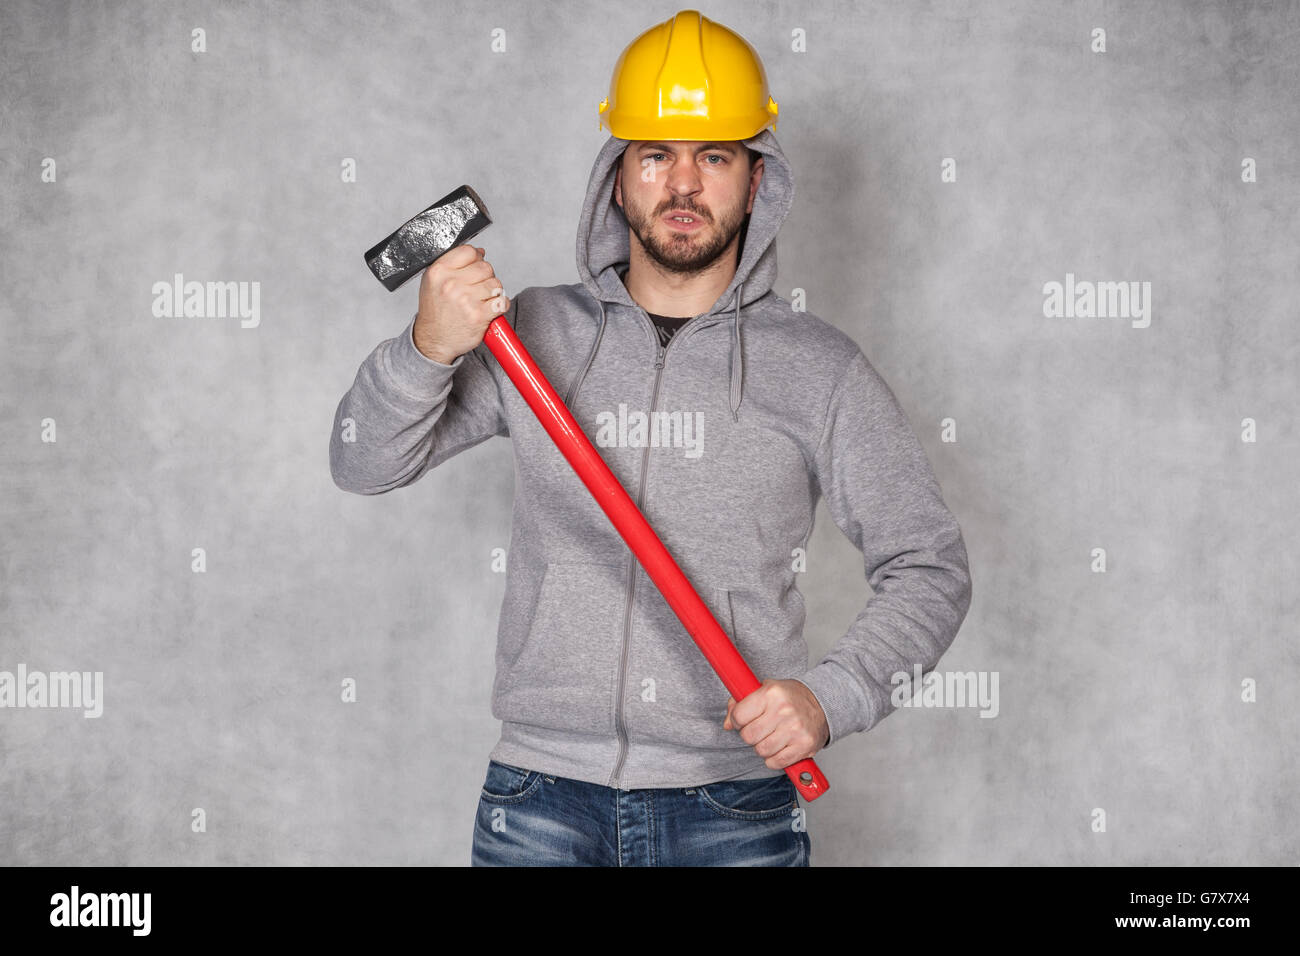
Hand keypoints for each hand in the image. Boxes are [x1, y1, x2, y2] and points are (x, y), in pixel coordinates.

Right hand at [413, 244, 509, 363]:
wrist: (434, 341)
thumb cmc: (436, 311)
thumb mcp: (434, 281)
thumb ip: (453, 264)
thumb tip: (479, 251)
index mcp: (438, 271)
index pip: (469, 251)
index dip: (476, 259)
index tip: (473, 270)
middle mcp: (450, 284)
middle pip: (485, 267)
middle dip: (485, 277)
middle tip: (476, 289)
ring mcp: (465, 300)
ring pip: (495, 284)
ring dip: (492, 293)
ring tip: (480, 301)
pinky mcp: (478, 315)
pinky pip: (501, 302)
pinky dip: (499, 306)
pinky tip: (488, 309)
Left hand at [723, 678, 828, 770]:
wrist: (823, 703)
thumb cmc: (791, 697)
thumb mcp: (765, 689)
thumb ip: (741, 703)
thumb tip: (726, 724)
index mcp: (771, 693)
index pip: (739, 715)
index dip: (736, 720)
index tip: (742, 720)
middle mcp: (783, 710)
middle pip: (748, 736)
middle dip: (749, 735)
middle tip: (758, 730)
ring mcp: (795, 729)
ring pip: (761, 750)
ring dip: (762, 748)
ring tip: (771, 737)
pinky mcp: (804, 745)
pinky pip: (776, 762)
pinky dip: (774, 759)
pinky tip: (780, 747)